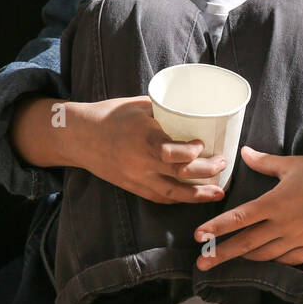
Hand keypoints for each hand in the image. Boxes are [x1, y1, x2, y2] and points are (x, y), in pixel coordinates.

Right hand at [83, 96, 227, 203]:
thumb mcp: (139, 105)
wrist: (80, 137)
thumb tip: (197, 110)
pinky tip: (194, 197)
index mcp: (142, 138)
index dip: (191, 151)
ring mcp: (137, 178)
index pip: (171, 152)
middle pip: (179, 174)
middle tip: (222, 163)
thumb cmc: (112, 115)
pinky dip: (179, 198)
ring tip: (218, 193)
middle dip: (206, 172)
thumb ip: (166, 111)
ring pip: (173, 192)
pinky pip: (160, 197)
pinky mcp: (134, 187)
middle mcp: (140, 162)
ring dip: (199, 195)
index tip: (203, 144)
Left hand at [193, 146, 302, 267]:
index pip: (239, 218)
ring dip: (245, 257)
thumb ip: (263, 163)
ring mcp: (300, 239)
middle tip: (201, 262)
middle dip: (221, 253)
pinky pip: (287, 260)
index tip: (198, 235)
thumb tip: (241, 153)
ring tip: (230, 257)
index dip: (217, 228)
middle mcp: (285, 224)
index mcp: (276, 202)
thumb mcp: (291, 164)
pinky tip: (262, 258)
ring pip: (265, 255)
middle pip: (246, 243)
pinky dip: (273, 260)